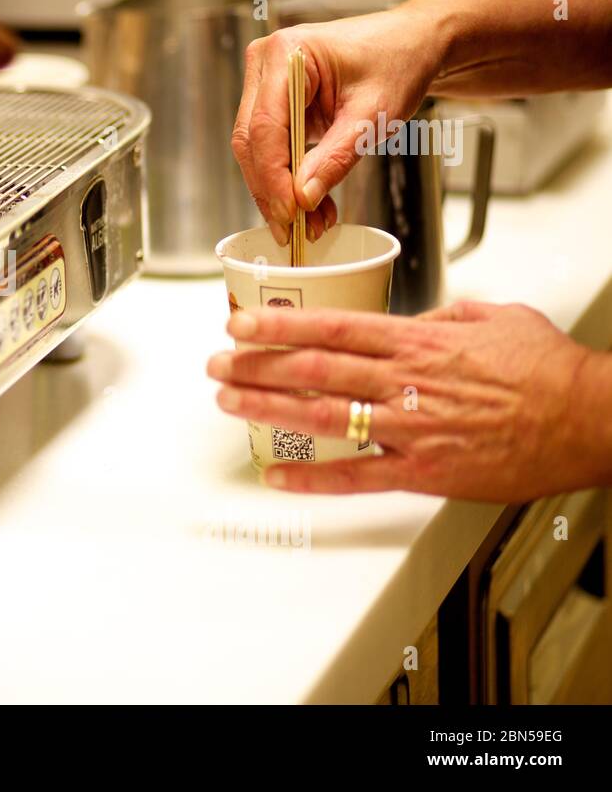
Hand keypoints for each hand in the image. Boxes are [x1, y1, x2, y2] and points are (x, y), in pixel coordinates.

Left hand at [206, 301, 611, 500]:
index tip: (240, 323)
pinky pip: (357, 476)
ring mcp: (411, 426)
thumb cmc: (548, 371)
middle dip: (256, 365)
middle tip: (216, 364)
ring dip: (268, 409)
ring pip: (323, 415)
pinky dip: (313, 478)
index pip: (331, 327)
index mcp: (417, 340)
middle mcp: (405, 380)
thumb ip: (447, 314)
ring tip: (228, 403)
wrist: (591, 417)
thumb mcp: (494, 319)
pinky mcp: (425, 470)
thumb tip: (425, 313)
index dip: (278, 325)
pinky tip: (277, 475)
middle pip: (313, 369)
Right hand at [230, 7, 443, 245]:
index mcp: (287, 53)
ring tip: (308, 223)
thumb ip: (336, 156)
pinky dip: (289, 180)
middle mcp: (266, 64)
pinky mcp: (276, 104)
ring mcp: (267, 84)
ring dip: (278, 190)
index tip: (289, 212)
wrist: (413, 45)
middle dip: (270, 190)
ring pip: (256, 150)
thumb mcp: (373, 114)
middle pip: (252, 140)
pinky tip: (310, 204)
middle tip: (291, 229)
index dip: (272, 175)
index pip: (265, 125)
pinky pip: (272, 148)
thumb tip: (303, 197)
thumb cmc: (399, 61)